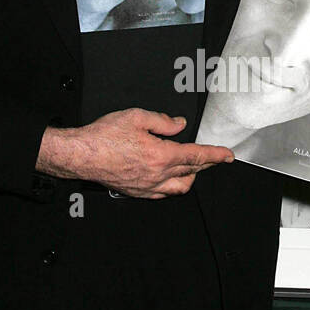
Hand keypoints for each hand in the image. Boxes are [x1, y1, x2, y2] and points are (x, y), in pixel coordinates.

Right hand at [37, 108, 233, 198]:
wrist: (81, 155)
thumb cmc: (103, 135)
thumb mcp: (136, 117)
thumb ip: (162, 121)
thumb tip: (179, 125)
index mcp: (160, 155)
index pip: (196, 156)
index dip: (215, 155)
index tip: (228, 155)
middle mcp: (157, 174)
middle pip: (192, 171)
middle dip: (207, 164)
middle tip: (215, 158)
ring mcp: (148, 186)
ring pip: (180, 187)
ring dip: (191, 176)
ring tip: (194, 167)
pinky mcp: (137, 192)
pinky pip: (164, 193)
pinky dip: (173, 186)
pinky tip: (172, 178)